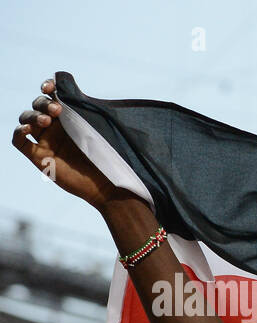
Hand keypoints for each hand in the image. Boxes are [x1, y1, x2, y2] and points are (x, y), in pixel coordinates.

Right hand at [12, 77, 124, 209]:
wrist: (110, 185)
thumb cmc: (109, 156)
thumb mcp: (99, 126)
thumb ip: (84, 103)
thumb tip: (64, 77)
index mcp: (71, 116)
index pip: (51, 94)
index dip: (48, 86)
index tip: (51, 87)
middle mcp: (56, 126)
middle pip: (37, 104)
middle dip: (43, 102)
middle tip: (58, 110)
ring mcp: (46, 141)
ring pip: (26, 119)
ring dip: (32, 115)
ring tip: (47, 121)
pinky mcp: (38, 157)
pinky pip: (19, 141)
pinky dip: (18, 132)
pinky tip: (26, 129)